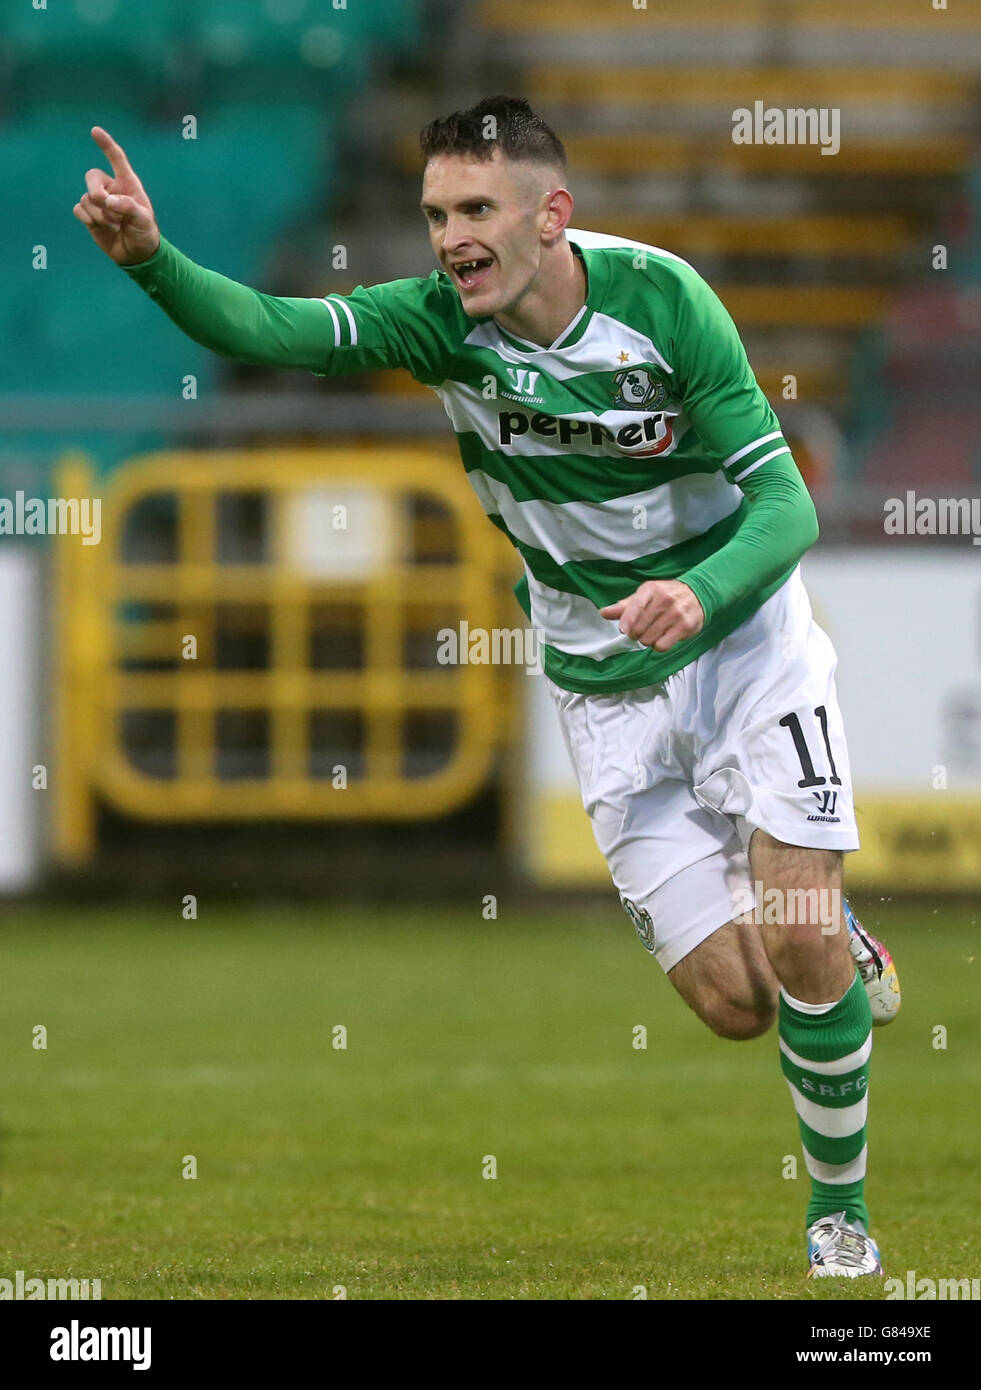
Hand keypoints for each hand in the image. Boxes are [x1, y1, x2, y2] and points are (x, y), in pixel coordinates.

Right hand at [73, 126, 159, 265]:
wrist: (136, 254)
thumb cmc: (144, 233)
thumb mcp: (144, 220)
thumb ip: (128, 207)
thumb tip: (108, 201)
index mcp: (128, 183)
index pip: (116, 159)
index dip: (106, 144)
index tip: (95, 131)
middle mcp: (111, 188)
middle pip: (91, 176)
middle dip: (97, 192)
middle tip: (108, 208)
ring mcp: (98, 201)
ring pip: (86, 198)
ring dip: (99, 215)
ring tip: (115, 226)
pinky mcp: (89, 215)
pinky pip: (79, 209)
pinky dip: (88, 219)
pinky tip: (101, 228)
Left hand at [600, 579, 704, 651]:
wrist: (698, 594)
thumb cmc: (666, 596)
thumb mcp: (645, 596)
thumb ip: (624, 606)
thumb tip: (604, 612)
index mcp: (651, 589)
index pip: (634, 608)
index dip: (626, 622)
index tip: (624, 630)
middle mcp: (664, 599)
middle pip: (638, 629)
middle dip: (636, 634)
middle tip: (642, 630)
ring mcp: (676, 613)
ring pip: (648, 639)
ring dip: (647, 640)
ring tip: (653, 632)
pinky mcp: (685, 627)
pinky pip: (662, 646)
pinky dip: (659, 645)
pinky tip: (663, 637)